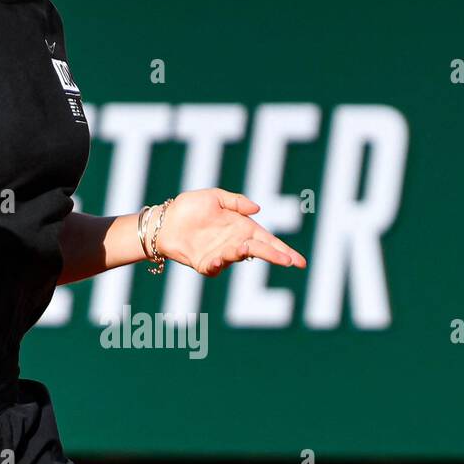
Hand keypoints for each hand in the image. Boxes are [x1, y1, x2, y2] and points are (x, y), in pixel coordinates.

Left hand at [152, 188, 306, 276]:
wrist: (164, 221)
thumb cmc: (189, 207)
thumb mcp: (214, 197)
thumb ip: (235, 202)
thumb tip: (258, 209)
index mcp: (242, 228)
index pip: (268, 240)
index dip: (284, 251)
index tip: (299, 261)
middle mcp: (235, 243)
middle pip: (259, 251)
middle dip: (274, 256)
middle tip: (287, 261)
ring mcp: (221, 255)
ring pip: (238, 257)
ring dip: (243, 254)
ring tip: (246, 249)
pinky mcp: (205, 264)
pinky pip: (214, 267)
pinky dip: (217, 263)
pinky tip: (216, 259)